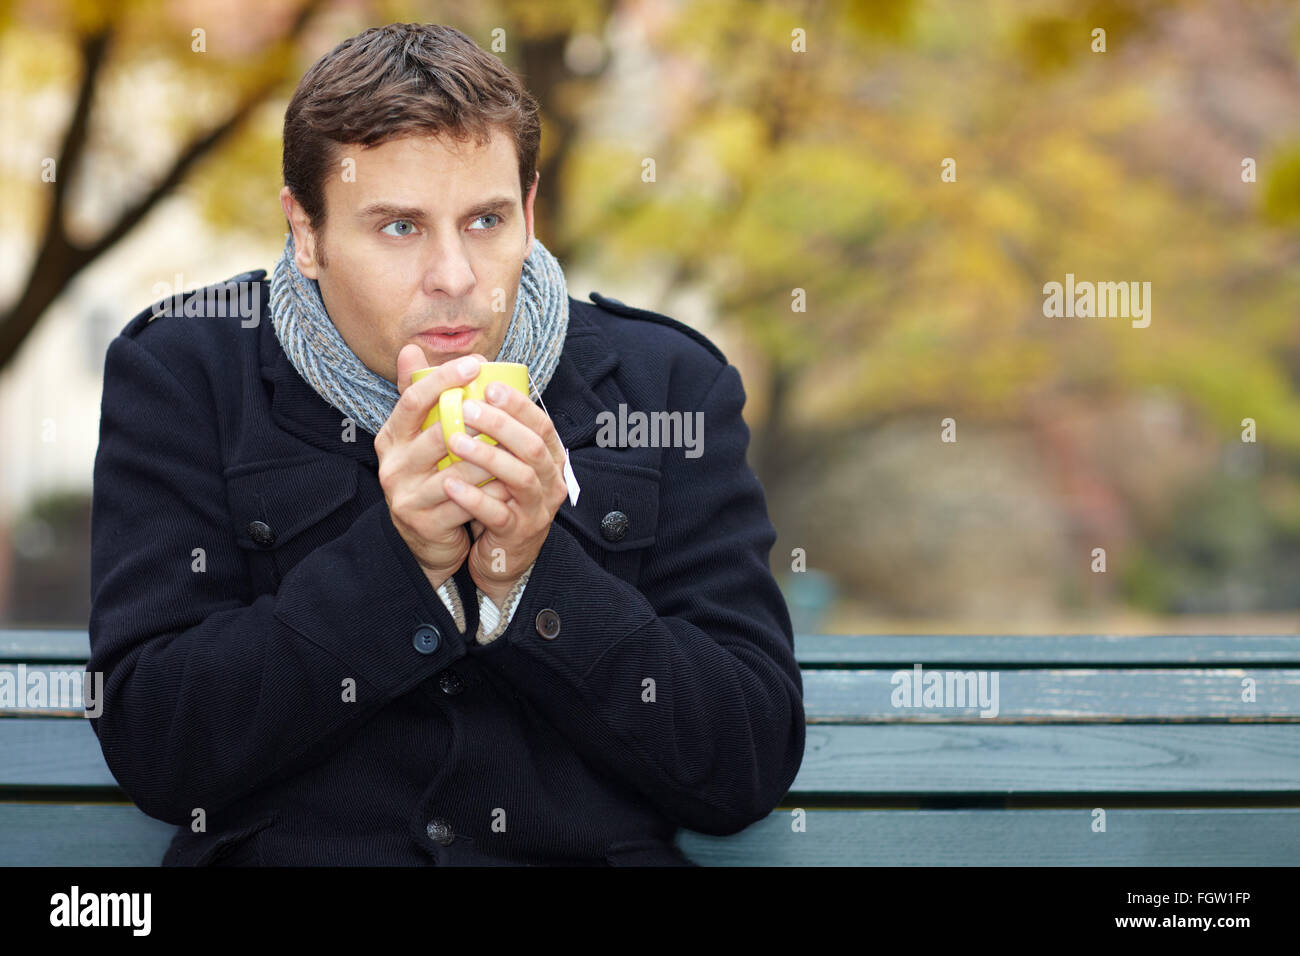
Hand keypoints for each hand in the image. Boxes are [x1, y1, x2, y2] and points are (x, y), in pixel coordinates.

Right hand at [374, 345, 513, 589]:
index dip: (443, 378)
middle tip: (507, 404)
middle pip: (438, 433)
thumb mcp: (417, 438)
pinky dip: (493, 490)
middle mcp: (392, 466)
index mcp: (390, 438)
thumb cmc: (429, 476)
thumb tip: (411, 349)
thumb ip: (417, 396)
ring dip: (493, 455)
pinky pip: (467, 502)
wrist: (423, 538)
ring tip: (518, 439)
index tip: (476, 363)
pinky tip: (514, 479)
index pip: (412, 400)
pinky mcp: (426, 523)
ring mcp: (407, 496)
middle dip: (478, 418)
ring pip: (458, 470)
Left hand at [439, 373, 568, 602]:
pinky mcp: (519, 534)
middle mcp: (550, 482)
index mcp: (549, 459)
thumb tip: (451, 379)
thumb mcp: (499, 462)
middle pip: (534, 447)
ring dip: (487, 457)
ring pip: (520, 477)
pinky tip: (450, 486)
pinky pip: (499, 514)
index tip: (489, 385)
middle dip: (501, 425)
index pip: (542, 424)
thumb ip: (485, 426)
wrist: (503, 557)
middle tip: (468, 408)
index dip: (519, 404)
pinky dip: (475, 499)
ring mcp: (537, 509)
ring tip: (455, 442)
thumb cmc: (497, 498)